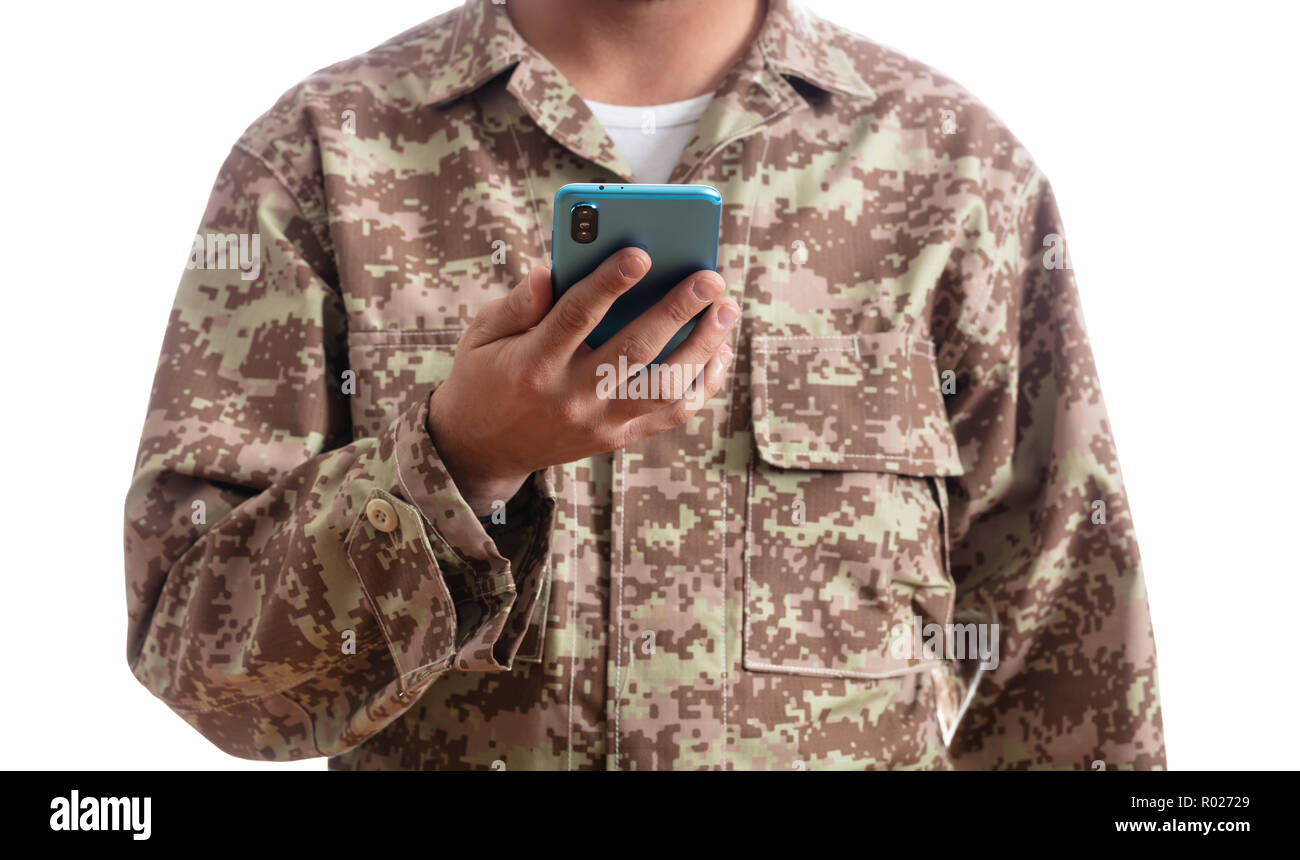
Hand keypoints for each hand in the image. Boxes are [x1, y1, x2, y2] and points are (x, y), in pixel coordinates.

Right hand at [427, 247, 738, 514]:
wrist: (485, 449)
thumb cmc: (487, 375)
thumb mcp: (483, 334)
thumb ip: (518, 303)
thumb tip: (547, 269)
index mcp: (532, 364)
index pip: (575, 317)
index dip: (608, 283)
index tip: (640, 252)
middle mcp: (570, 397)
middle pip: (634, 351)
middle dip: (677, 311)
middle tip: (711, 278)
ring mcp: (598, 422)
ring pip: (663, 386)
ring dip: (702, 347)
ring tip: (726, 310)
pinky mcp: (617, 438)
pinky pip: (671, 414)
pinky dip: (701, 383)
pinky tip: (718, 351)